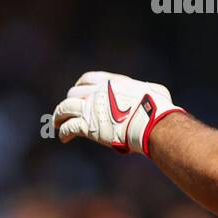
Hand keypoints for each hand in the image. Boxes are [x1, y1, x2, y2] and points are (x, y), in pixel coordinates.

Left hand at [54, 71, 183, 155]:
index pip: (87, 79)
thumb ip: (146, 90)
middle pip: (73, 94)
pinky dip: (64, 132)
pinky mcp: (88, 126)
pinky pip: (69, 127)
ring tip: (58, 123)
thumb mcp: (156, 91)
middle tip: (70, 110)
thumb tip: (152, 93)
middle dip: (71, 101)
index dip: (81, 86)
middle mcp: (97, 92)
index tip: (80, 92)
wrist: (153, 123)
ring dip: (59, 116)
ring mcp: (91, 109)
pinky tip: (64, 138)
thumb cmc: (159, 108)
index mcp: (112, 82)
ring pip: (64, 108)